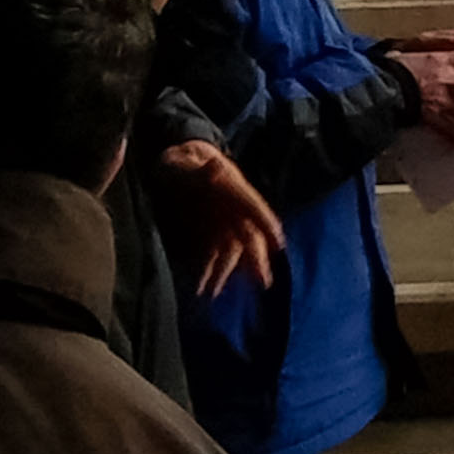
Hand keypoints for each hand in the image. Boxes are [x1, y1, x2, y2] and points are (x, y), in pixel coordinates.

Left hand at [153, 140, 286, 296]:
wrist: (174, 166)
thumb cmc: (180, 163)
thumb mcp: (184, 162)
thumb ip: (200, 169)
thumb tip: (216, 165)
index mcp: (231, 188)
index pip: (252, 204)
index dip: (265, 221)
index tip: (279, 241)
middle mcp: (232, 208)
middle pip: (250, 234)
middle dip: (256, 258)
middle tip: (262, 281)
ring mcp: (222, 222)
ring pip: (232, 250)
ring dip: (226, 271)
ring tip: (214, 291)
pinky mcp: (208, 234)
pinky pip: (213, 255)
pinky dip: (210, 271)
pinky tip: (202, 287)